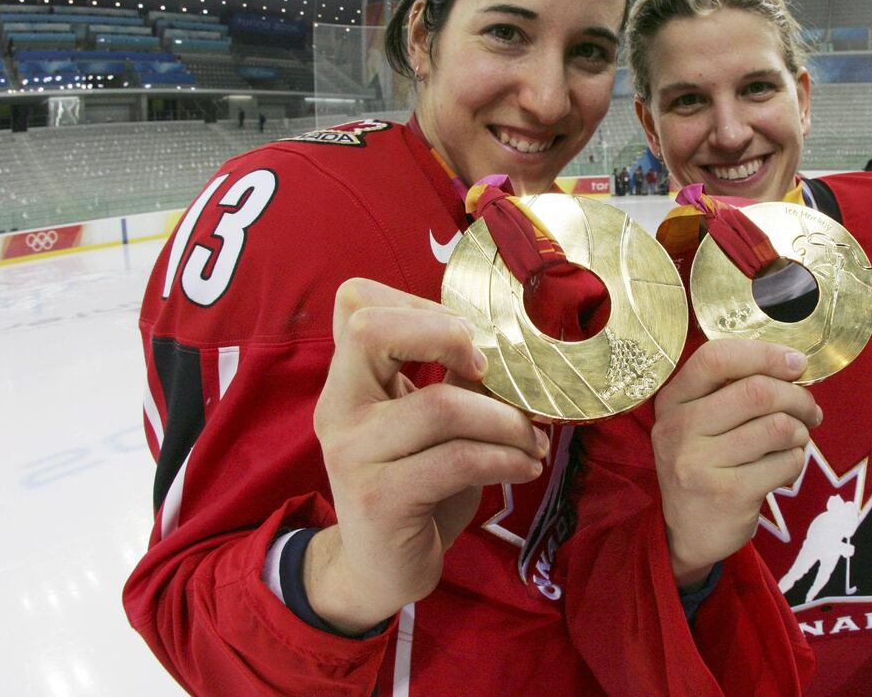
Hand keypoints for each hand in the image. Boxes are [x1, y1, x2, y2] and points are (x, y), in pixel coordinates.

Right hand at [306, 278, 548, 633]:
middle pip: (370, 330)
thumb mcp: (429, 423)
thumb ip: (450, 377)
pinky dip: (507, 458)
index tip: (467, 346)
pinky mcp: (380, 499)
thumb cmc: (414, 484)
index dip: (419, 305)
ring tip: (533, 439)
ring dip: (507, 420)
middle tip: (492, 371)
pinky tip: (525, 466)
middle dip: (449, 335)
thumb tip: (508, 341)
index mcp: (347, 380)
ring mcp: (353, 454)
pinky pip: (459, 460)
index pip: (355, 301)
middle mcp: (338, 409)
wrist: (379, 569)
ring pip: (441, 405)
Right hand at [651, 339, 820, 590]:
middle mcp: (678, 429)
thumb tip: (793, 364)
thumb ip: (732, 390)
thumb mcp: (700, 423)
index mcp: (672, 401)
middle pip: (756, 391)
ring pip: (777, 427)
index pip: (715, 358)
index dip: (763, 354)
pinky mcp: (727, 494)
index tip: (795, 363)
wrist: (687, 533)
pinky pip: (785, 462)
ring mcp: (699, 463)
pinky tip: (783, 470)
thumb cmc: (706, 464)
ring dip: (800, 433)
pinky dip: (796, 462)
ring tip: (795, 442)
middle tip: (810, 412)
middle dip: (797, 398)